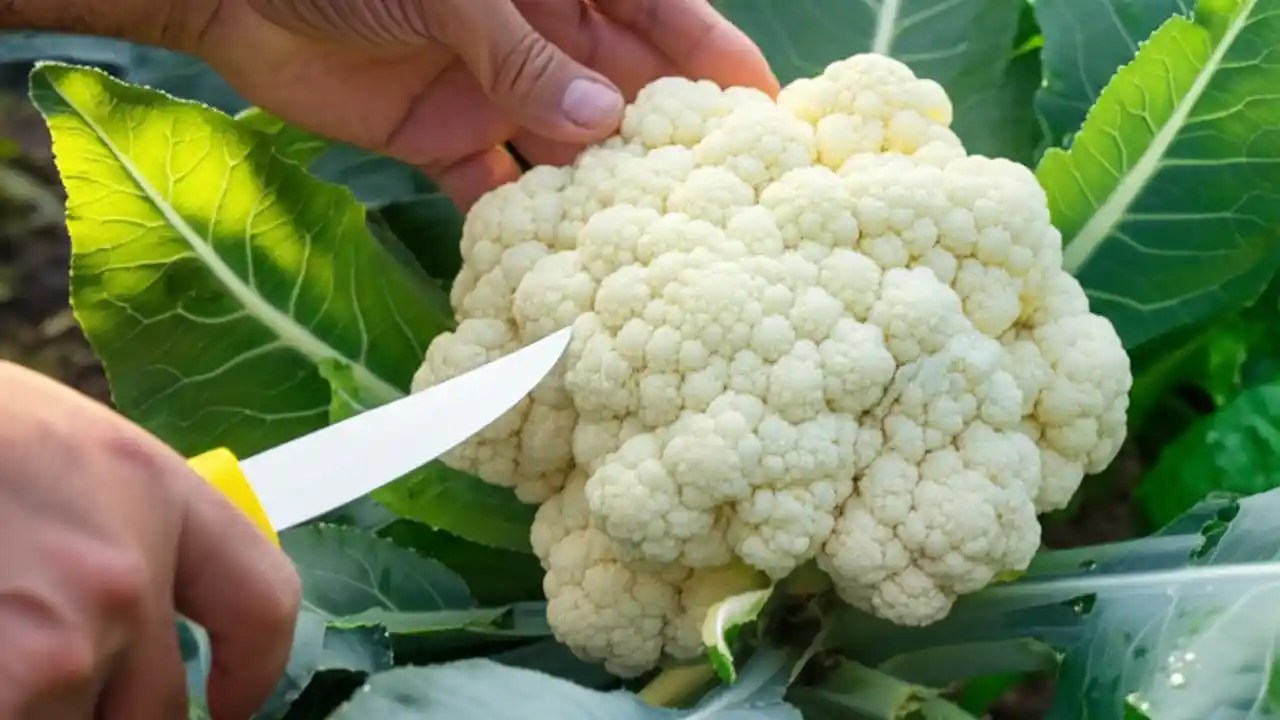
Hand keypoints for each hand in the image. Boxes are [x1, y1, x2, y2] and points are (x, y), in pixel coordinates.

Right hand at [0, 362, 300, 719]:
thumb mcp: (53, 451)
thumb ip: (118, 529)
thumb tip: (137, 621)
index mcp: (152, 492)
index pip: (261, 603)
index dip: (254, 671)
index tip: (228, 704)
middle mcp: (124, 575)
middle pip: (156, 708)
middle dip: (98, 709)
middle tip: (39, 666)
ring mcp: (56, 649)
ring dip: (30, 708)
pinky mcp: (4, 695)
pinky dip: (10, 700)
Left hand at [191, 0, 779, 208]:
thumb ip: (527, 57)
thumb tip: (604, 121)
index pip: (668, 22)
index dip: (722, 67)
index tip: (772, 123)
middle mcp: (545, 38)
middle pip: (630, 97)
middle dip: (672, 150)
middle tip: (723, 217)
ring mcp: (498, 92)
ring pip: (574, 154)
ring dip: (605, 201)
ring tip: (653, 261)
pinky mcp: (446, 140)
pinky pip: (500, 194)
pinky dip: (522, 232)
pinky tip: (554, 276)